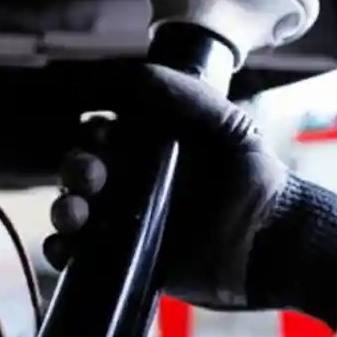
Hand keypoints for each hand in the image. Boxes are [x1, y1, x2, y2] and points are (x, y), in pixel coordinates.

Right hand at [43, 64, 336, 328]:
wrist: (272, 243)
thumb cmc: (257, 180)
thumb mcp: (230, 126)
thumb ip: (189, 96)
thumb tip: (136, 74)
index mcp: (155, 151)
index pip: (105, 137)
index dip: (95, 134)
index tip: (102, 136)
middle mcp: (138, 185)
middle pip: (83, 172)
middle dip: (75, 170)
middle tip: (91, 177)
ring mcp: (132, 225)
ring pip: (77, 212)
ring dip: (64, 209)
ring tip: (76, 214)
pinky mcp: (132, 263)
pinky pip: (85, 257)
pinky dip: (65, 252)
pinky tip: (68, 248)